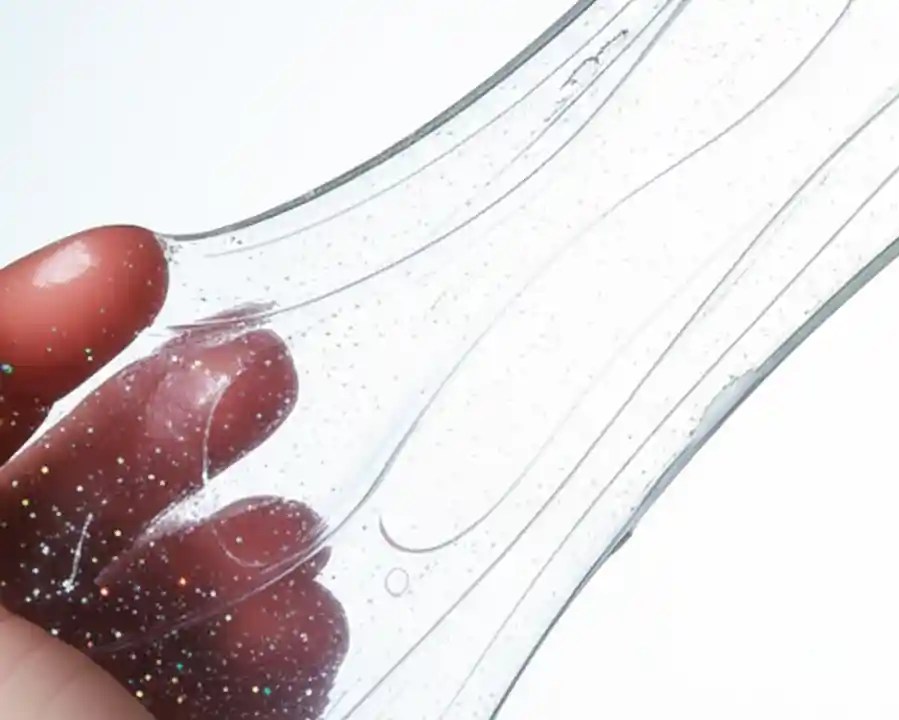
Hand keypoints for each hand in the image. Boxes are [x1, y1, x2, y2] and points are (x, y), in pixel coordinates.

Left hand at [0, 227, 348, 718]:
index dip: (29, 325)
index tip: (126, 264)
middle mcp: (7, 649)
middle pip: (69, 480)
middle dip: (169, 411)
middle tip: (257, 367)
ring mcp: (89, 701)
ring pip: (163, 568)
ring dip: (243, 529)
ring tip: (288, 529)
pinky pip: (238, 662)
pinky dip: (283, 628)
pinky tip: (298, 623)